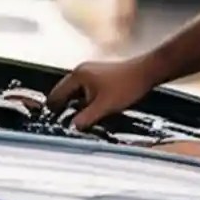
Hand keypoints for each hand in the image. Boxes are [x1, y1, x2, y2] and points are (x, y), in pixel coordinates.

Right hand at [44, 56, 162, 128]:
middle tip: (63, 125)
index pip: (56, 94)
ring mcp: (91, 72)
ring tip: (77, 121)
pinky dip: (84, 101)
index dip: (53, 110)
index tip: (53, 123)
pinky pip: (85, 90)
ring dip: (75, 105)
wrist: (147, 73)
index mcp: (78, 75)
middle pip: (64, 93)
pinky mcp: (99, 76)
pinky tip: (90, 111)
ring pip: (75, 92)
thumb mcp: (103, 107)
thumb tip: (71, 129)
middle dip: (63, 108)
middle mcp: (81, 71)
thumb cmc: (126, 87)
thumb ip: (85, 119)